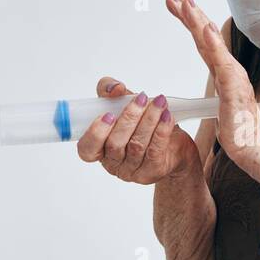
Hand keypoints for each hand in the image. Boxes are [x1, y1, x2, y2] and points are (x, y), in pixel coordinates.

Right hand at [76, 77, 201, 183]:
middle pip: (115, 144)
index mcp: (100, 147)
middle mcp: (114, 162)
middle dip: (129, 118)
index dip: (94, 134)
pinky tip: (166, 116)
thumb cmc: (140, 123)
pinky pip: (155, 150)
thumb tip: (115, 89)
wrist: (172, 143)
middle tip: (142, 99)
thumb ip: (110, 90)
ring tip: (159, 102)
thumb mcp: (121, 102)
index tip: (108, 114)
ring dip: (149, 120)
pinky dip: (161, 130)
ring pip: (136, 145)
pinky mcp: (153, 171)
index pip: (87, 150)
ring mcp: (133, 170)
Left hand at [166, 0, 259, 178]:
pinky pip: (221, 63)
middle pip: (205, 36)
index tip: (178, 4)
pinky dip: (214, 45)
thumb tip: (217, 75)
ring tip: (185, 3)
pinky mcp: (235, 89)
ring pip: (211, 44)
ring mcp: (232, 77)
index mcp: (223, 71)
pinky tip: (206, 29)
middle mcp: (228, 70)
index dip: (192, 21)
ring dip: (198, 22)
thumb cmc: (242, 127)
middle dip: (190, 13)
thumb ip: (220, 87)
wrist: (256, 147)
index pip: (204, 41)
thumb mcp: (223, 103)